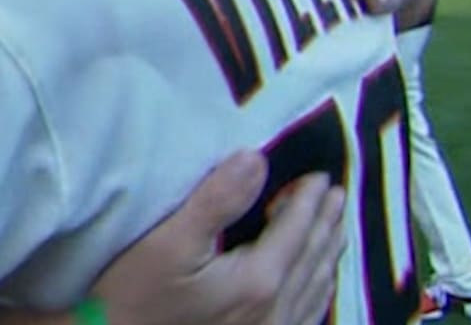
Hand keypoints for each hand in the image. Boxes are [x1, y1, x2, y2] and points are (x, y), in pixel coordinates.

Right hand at [94, 151, 346, 324]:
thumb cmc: (132, 299)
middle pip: (312, 259)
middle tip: (338, 196)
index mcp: (258, 281)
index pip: (296, 231)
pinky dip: (317, 291)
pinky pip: (303, 316)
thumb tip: (256, 160)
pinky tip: (316, 285)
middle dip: (327, 224)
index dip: (310, 201)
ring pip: (313, 290)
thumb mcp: (168, 243)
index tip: (321, 177)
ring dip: (326, 255)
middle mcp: (273, 312)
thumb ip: (217, 200)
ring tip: (336, 230)